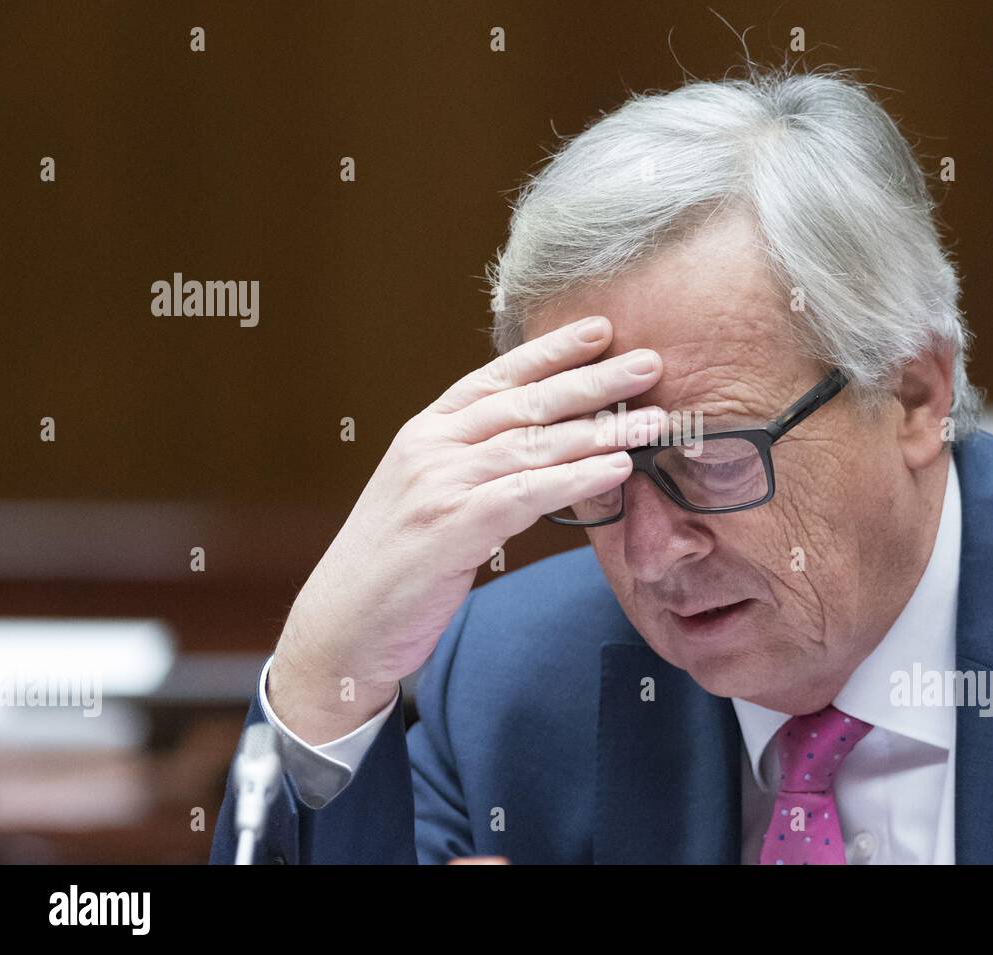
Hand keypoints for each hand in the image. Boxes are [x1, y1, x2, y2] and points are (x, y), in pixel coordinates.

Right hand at [267, 315, 662, 742]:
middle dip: (592, 379)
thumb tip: (546, 447)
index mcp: (425, 432)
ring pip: (534, 444)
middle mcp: (431, 446)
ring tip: (652, 418)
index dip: (551, 351)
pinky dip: (577, 478)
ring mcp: (439, 484)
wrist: (340, 626)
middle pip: (526, 402)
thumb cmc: (393, 565)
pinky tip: (617, 468)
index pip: (497, 377)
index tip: (600, 330)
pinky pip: (528, 493)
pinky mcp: (451, 527)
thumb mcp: (428, 496)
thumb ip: (474, 463)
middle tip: (649, 362)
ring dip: (601, 429)